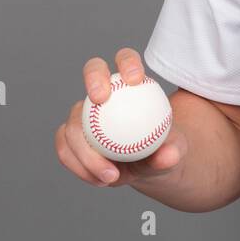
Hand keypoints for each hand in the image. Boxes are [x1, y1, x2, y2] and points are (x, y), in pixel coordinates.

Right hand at [55, 48, 186, 189]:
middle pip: (92, 71)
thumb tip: (168, 154)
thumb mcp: (174, 152)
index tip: (134, 80)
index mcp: (130, 84)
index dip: (127, 62)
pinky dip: (80, 166)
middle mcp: (104, 93)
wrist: (149, 166)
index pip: (126, 59)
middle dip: (93, 78)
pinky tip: (101, 181)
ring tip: (111, 175)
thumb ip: (172, 151)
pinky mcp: (71, 138)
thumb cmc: (163, 149)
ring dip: (86, 149)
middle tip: (100, 100)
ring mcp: (83, 115)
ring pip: (74, 120)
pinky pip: (65, 149)